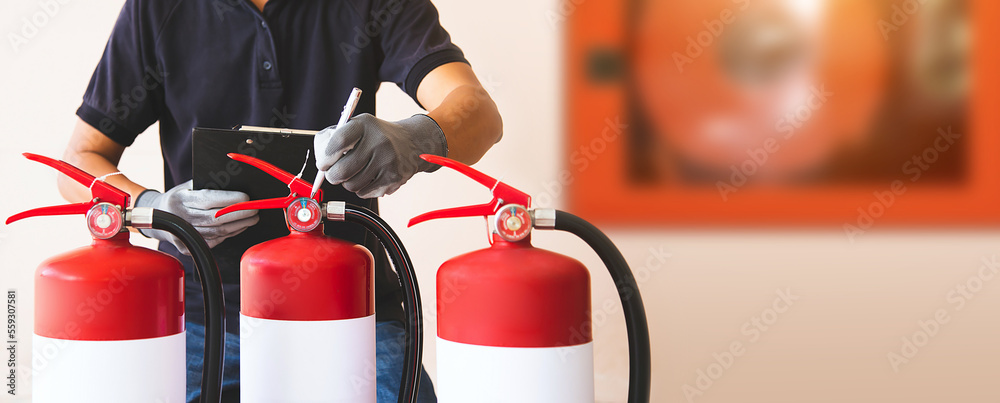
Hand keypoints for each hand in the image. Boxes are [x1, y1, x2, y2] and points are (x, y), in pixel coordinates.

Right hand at [134, 180, 258, 254]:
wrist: (159, 216)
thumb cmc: (181, 197)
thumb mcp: (189, 185)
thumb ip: (209, 185)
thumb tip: (236, 184)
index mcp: (181, 200)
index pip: (208, 200)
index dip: (230, 199)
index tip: (246, 197)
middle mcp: (181, 218)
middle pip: (216, 218)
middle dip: (240, 214)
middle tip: (256, 209)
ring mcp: (184, 235)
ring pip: (218, 232)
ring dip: (239, 225)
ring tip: (253, 218)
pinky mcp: (188, 248)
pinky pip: (215, 241)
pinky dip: (230, 234)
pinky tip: (240, 226)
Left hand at [314, 114, 447, 198]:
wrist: (411, 143)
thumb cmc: (377, 136)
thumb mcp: (359, 126)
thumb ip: (338, 139)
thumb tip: (322, 164)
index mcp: (365, 125)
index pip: (339, 141)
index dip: (326, 156)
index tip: (323, 163)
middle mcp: (378, 141)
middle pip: (342, 170)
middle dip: (332, 176)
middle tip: (333, 174)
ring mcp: (388, 161)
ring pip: (351, 185)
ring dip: (347, 183)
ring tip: (355, 174)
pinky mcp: (393, 178)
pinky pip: (364, 192)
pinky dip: (360, 189)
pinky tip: (368, 178)